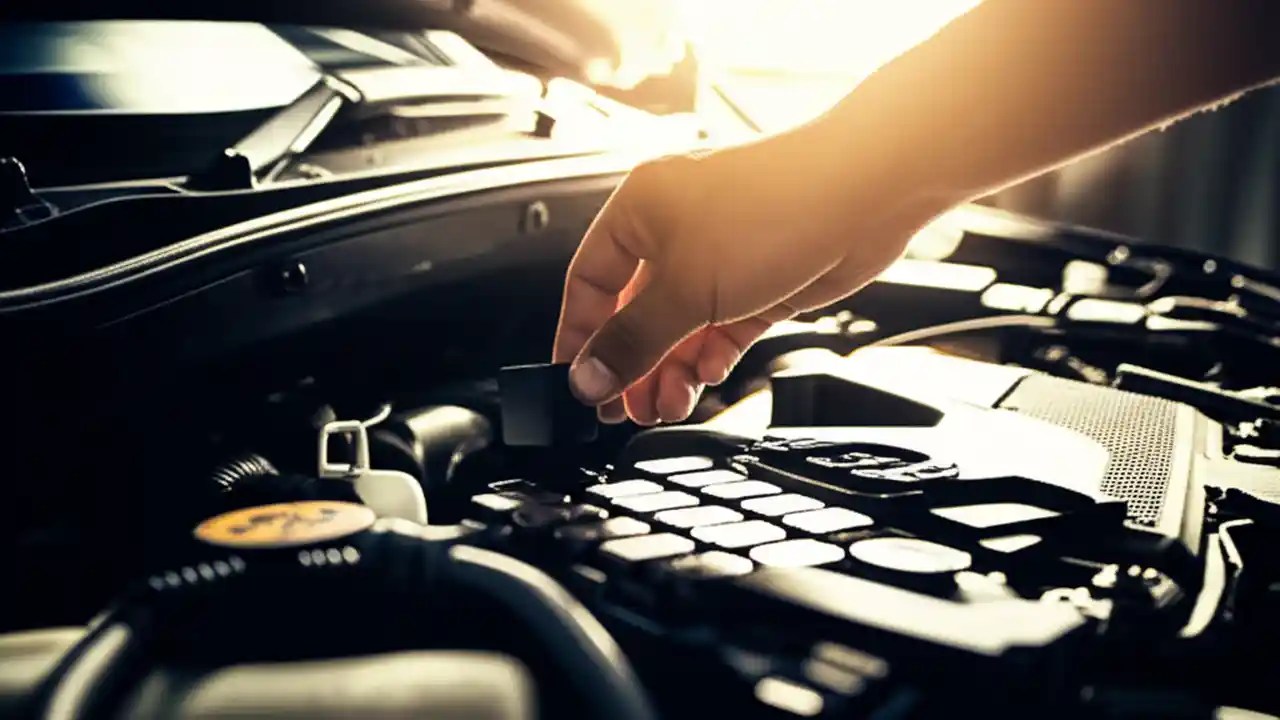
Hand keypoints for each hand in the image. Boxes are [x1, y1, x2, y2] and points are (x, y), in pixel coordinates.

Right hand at [552, 124, 938, 424]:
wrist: (863, 194)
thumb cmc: (773, 209)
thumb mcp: (684, 289)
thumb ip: (633, 341)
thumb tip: (588, 377)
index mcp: (639, 210)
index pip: (589, 280)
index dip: (579, 335)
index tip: (577, 381)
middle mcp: (675, 228)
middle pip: (635, 311)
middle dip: (632, 364)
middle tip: (625, 409)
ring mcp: (720, 255)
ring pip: (680, 326)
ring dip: (671, 369)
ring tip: (668, 405)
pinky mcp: (761, 279)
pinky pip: (721, 328)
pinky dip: (711, 355)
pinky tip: (707, 375)